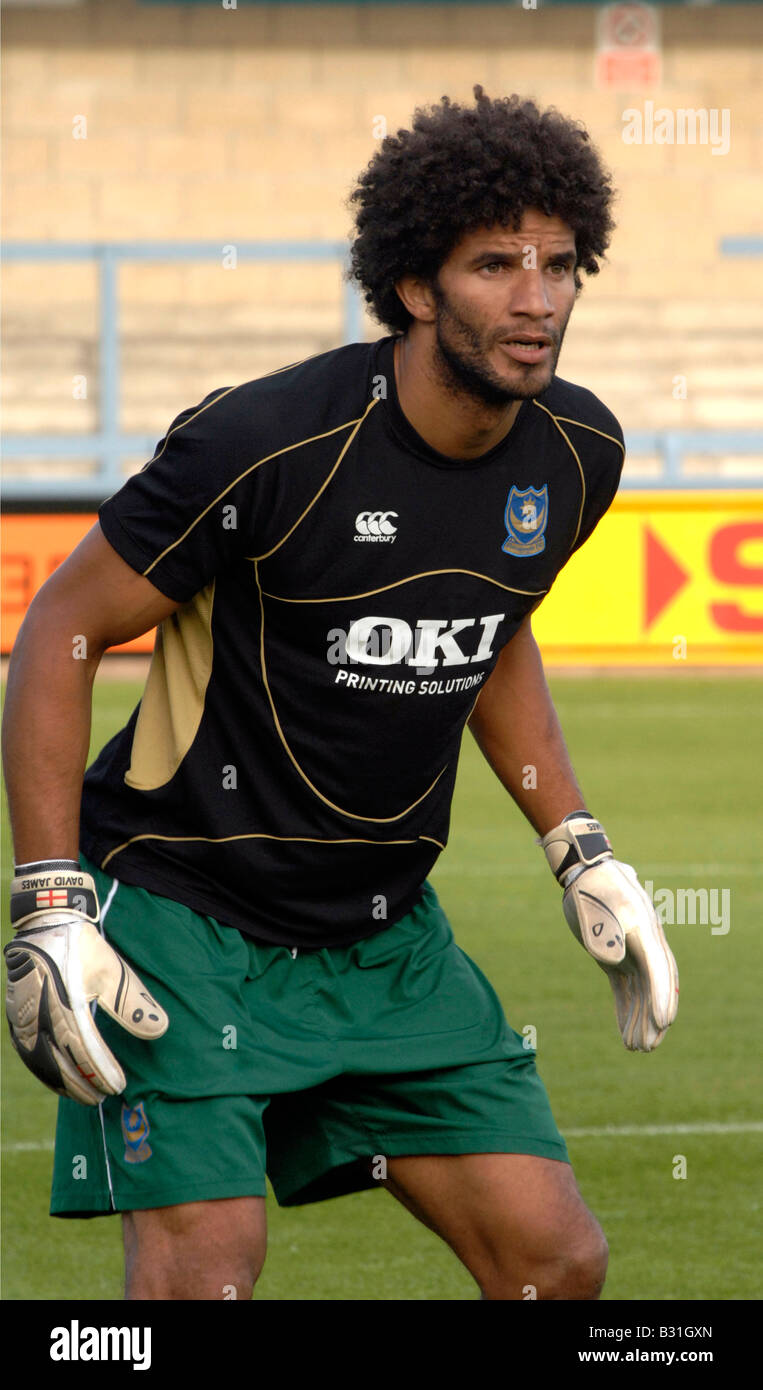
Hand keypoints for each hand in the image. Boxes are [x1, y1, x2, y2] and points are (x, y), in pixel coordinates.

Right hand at [5, 859, 168, 1104]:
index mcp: (64, 1006)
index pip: (84, 1052)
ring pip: (40, 1063)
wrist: (46, 921)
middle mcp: (39, 1017)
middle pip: (59, 1064)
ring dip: (61, 1082)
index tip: (118, 1087)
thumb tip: (159, 1029)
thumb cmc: (81, 945)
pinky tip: (56, 1078)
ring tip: (82, 1095)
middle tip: (101, 1099)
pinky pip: (27, 1053)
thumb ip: (134, 1002)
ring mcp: (23, 1018)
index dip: (100, 1073)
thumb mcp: (112, 970)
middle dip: (81, 1085)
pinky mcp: (16, 1016)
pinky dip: (43, 1070)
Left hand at [539, 814, 678, 1051]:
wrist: (587, 873)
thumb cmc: (591, 890)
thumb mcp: (594, 908)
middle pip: (656, 986)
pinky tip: (625, 1032)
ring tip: (636, 1048)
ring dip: (640, 1019)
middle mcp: (645, 944)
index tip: (663, 1022)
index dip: (662, 997)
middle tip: (649, 1046)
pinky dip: (626, 1009)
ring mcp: (633, 952)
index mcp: (643, 930)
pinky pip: (627, 988)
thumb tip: (614, 961)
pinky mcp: (618, 958)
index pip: (658, 969)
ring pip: (642, 991)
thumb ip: (605, 934)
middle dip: (654, 1018)